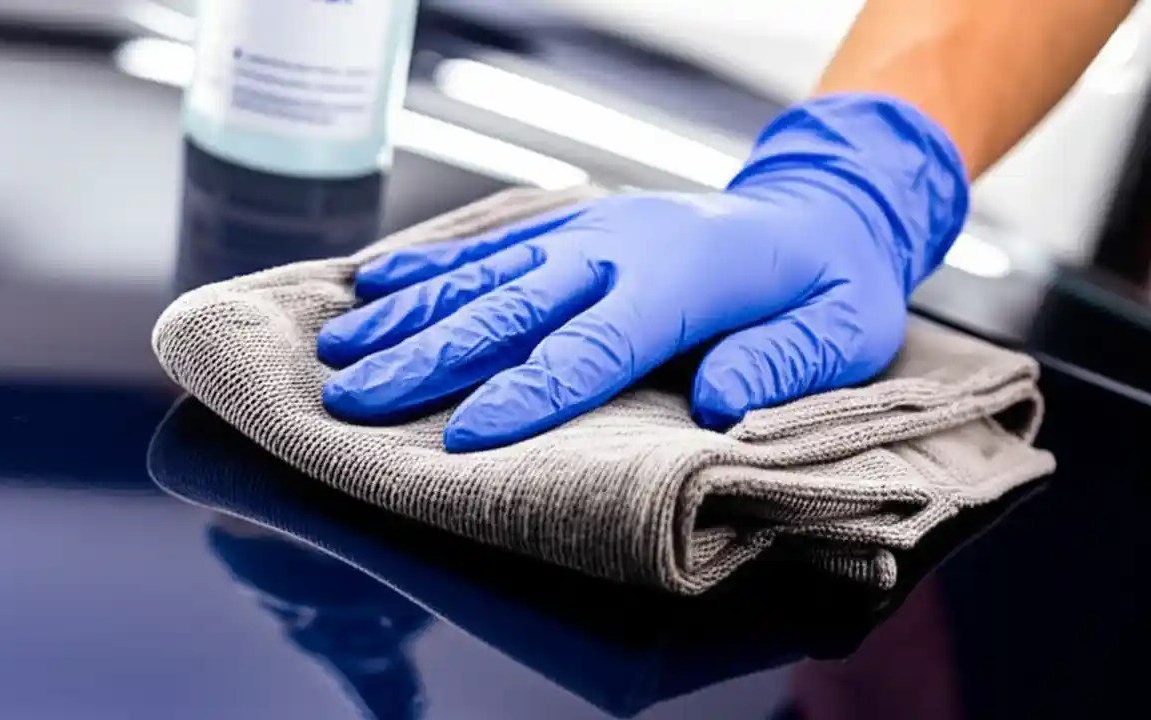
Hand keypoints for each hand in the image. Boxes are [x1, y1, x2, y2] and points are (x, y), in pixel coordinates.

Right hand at [318, 95, 967, 450]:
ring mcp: (589, 230)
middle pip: (510, 309)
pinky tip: (374, 284)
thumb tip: (718, 404)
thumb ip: (781, 363)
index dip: (526, 394)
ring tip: (340, 350)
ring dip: (407, 316)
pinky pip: (491, 244)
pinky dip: (429, 266)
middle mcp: (618, 248)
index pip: (590, 348)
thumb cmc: (829, 285)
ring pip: (483, 275)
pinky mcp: (573, 224)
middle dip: (427, 358)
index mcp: (681, 280)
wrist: (818, 206)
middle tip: (353, 399)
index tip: (461, 436)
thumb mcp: (842, 330)